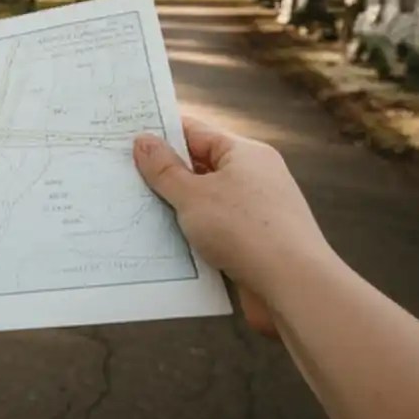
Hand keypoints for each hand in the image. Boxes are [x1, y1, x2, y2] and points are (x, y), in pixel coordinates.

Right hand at [133, 117, 334, 336]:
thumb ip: (164, 169)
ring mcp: (257, 211)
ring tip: (136, 212)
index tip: (125, 139)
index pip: (195, 131)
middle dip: (164, 175)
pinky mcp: (256, 243)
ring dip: (177, 209)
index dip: (160, 134)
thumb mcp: (192, 195)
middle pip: (199, 167)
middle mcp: (254, 177)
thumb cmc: (245, 231)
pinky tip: (165, 244)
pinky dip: (193, 235)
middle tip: (123, 178)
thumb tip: (143, 140)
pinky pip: (216, 230)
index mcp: (244, 153)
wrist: (295, 287)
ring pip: (205, 202)